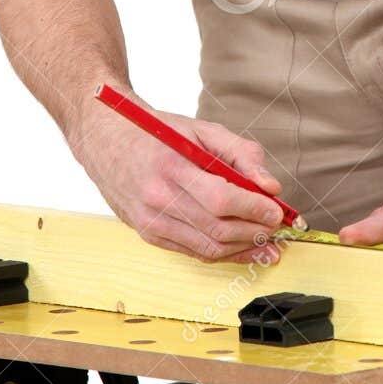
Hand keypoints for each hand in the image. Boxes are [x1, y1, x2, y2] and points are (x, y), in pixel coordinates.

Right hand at [68, 83, 285, 264]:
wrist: (105, 138)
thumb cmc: (157, 131)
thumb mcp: (201, 129)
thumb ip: (241, 154)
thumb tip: (270, 186)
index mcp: (172, 167)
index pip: (221, 199)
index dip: (254, 209)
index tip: (277, 210)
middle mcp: (157, 199)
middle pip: (217, 229)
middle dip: (255, 232)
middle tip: (277, 227)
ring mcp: (150, 221)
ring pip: (207, 248)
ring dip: (243, 249)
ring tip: (267, 244)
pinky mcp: (147, 234)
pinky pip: (191, 252)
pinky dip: (222, 254)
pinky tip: (242, 249)